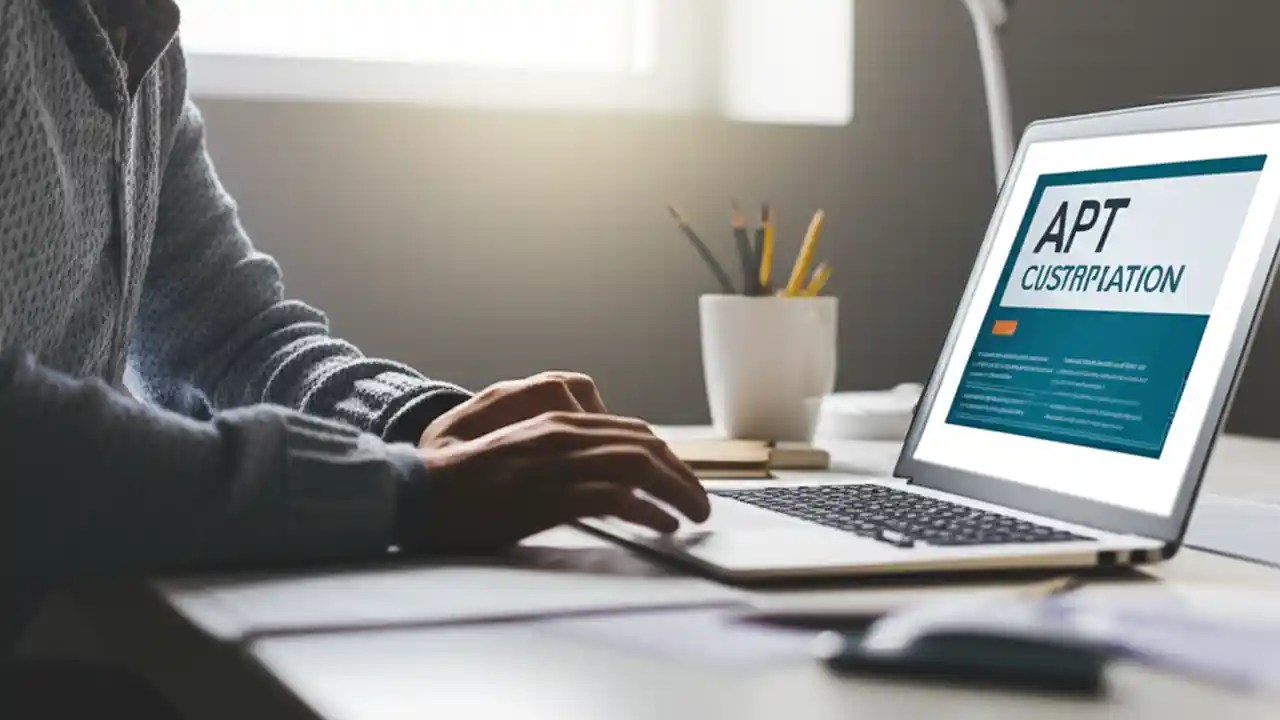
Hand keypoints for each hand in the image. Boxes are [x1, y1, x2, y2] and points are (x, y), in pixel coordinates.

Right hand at [408, 373, 709, 551]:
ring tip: (694, 516)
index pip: (631, 431)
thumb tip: (593, 465)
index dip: (666, 457)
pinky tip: (662, 526)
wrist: (415, 490)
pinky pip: (614, 496)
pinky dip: (647, 509)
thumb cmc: (460, 477)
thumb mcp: (512, 448)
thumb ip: (553, 447)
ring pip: (638, 465)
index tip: (681, 481)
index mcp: (556, 422)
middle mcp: (563, 434)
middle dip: (681, 474)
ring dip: (677, 490)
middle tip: (699, 503)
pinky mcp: (549, 494)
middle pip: (644, 445)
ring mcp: (557, 462)